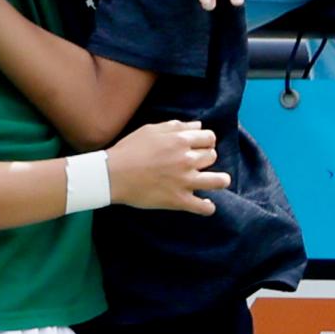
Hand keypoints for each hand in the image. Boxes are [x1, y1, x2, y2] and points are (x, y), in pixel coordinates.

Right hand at [105, 120, 229, 214]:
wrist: (113, 175)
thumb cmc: (129, 150)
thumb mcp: (151, 130)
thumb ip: (176, 126)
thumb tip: (198, 125)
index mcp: (181, 141)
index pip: (209, 138)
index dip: (207, 142)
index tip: (203, 146)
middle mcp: (187, 160)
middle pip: (212, 157)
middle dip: (207, 158)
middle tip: (199, 163)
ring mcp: (185, 181)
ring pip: (217, 181)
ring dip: (221, 181)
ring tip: (221, 182)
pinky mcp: (179, 200)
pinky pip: (202, 207)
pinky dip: (208, 207)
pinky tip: (208, 206)